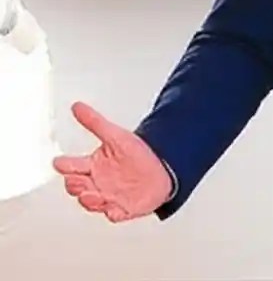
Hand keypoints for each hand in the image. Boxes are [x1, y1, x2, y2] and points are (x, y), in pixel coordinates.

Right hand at [52, 102, 171, 222]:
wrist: (164, 167)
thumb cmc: (137, 153)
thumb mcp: (116, 135)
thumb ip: (95, 122)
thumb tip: (77, 106)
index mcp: (92, 166)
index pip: (69, 166)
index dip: (63, 164)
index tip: (60, 162)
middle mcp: (97, 182)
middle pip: (75, 186)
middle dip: (74, 185)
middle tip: (77, 180)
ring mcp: (108, 196)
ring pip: (90, 202)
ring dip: (89, 200)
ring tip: (91, 194)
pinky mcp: (123, 208)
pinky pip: (115, 214)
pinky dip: (112, 214)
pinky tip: (112, 210)